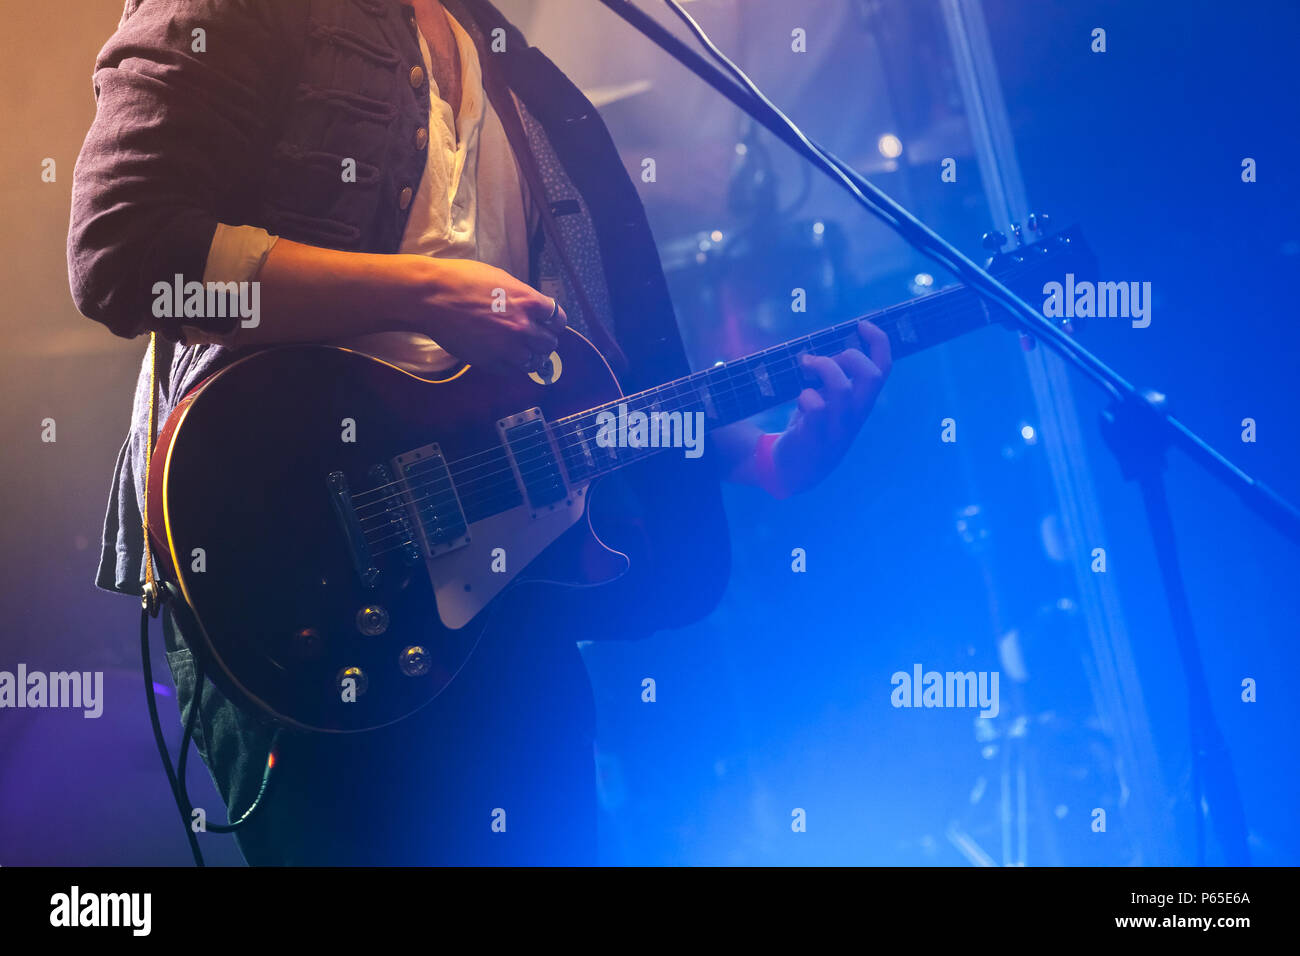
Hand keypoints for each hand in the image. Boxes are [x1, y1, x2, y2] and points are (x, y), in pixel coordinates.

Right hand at [409, 258, 566, 374]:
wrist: (432, 297)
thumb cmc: (462, 280)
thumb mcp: (501, 278)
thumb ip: (521, 296)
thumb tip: (531, 308)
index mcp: (528, 301)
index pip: (559, 319)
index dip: (554, 322)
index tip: (548, 324)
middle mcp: (523, 327)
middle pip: (550, 344)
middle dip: (544, 341)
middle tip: (534, 340)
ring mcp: (507, 347)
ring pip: (534, 362)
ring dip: (529, 357)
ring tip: (520, 352)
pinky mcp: (490, 362)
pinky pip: (511, 371)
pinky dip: (510, 366)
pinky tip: (502, 356)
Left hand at [768, 320, 891, 495]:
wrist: (796, 472)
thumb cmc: (812, 427)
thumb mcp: (829, 400)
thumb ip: (834, 378)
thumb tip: (828, 346)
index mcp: (862, 402)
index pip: (883, 368)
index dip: (878, 342)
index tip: (862, 324)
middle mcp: (855, 414)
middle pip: (872, 377)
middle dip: (852, 356)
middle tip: (828, 355)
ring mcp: (837, 427)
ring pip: (842, 389)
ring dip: (824, 368)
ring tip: (806, 365)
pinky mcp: (816, 436)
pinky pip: (817, 409)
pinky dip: (807, 395)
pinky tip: (800, 398)